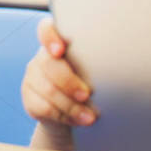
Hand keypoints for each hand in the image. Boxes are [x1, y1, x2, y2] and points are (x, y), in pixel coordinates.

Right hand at [21, 17, 97, 149]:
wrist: (76, 113)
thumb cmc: (94, 85)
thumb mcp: (96, 70)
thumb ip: (97, 61)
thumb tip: (121, 63)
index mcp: (59, 43)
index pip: (46, 30)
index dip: (50, 37)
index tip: (60, 50)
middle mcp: (42, 57)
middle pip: (49, 64)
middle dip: (69, 82)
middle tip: (87, 95)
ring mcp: (33, 77)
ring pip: (47, 89)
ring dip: (71, 105)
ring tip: (90, 117)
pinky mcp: (29, 98)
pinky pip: (43, 107)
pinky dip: (63, 116)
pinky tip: (77, 120)